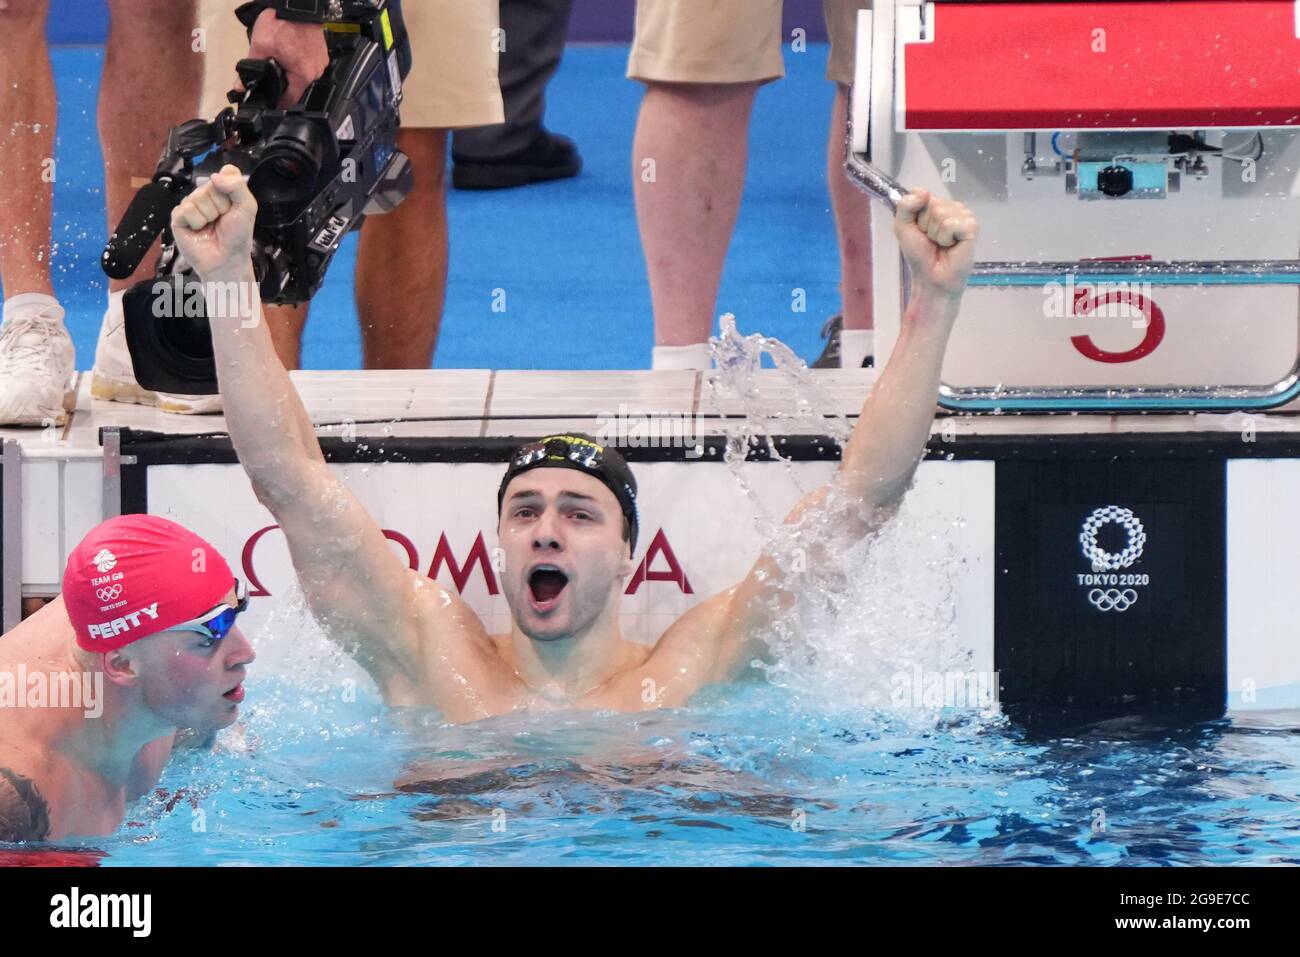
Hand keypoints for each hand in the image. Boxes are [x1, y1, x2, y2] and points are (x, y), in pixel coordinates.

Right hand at [170, 164, 257, 278]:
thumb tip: (215, 175)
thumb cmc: (237, 236)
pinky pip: (185, 209)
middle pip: (210, 187)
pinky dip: (196, 221)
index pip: (224, 174)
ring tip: (211, 226)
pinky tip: (199, 230)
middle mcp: (205, 195)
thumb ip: (237, 186)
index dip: (231, 191)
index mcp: (221, 191)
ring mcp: (190, 205)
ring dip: (209, 215)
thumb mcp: (247, 207)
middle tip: (222, 220)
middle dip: (220, 206)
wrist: (226, 260)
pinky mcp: (178, 217)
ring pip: (197, 198)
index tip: (234, 206)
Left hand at [239, 8, 328, 106]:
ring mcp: (321, 62)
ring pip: (303, 75)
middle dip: (284, 82)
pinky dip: (300, 61)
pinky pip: (309, 63)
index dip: (277, 101)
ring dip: (292, 71)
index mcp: (303, 75)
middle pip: (297, 87)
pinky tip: (291, 51)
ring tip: (282, 57)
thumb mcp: (260, 44)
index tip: (270, 100)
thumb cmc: (283, 22)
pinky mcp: (322, 53)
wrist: (298, 4)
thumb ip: (250, 67)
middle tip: (272, 71)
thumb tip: (240, 85)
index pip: (290, 100)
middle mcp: (316, 72)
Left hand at [893, 188, 979, 301]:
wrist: (931, 278)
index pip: (921, 195)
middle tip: (932, 241)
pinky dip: (946, 238)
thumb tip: (922, 190)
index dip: (915, 217)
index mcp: (938, 205)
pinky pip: (951, 224)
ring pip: (941, 214)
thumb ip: (906, 206)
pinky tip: (951, 246)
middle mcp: (953, 208)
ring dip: (935, 234)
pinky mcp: (972, 227)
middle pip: (932, 204)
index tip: (920, 231)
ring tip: (941, 244)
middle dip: (925, 226)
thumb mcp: (903, 227)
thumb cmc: (920, 255)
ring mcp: (964, 216)